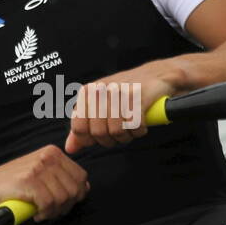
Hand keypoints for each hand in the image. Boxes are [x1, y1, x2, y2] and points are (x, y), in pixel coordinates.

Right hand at [0, 145, 88, 221]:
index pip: (81, 176)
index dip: (75, 195)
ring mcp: (38, 168)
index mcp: (52, 153)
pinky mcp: (29, 181)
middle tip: (50, 210)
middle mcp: (47, 157)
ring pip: (63, 198)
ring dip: (53, 211)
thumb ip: (61, 178)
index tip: (61, 203)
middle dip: (65, 206)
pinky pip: (49, 204)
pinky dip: (43, 214)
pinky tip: (34, 213)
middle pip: (74, 189)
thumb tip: (84, 188)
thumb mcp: (40, 174)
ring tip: (40, 211)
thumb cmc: (11, 186)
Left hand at [64, 61, 182, 154]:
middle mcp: (101, 90)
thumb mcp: (99, 106)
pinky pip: (135, 126)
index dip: (90, 139)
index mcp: (87, 93)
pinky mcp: (138, 96)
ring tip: (131, 129)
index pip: (79, 128)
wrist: (155, 75)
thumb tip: (70, 148)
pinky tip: (141, 125)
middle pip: (99, 133)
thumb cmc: (125, 93)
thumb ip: (83, 126)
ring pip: (117, 131)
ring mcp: (119, 92)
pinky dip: (139, 131)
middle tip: (120, 134)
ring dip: (127, 136)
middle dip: (111, 140)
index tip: (102, 136)